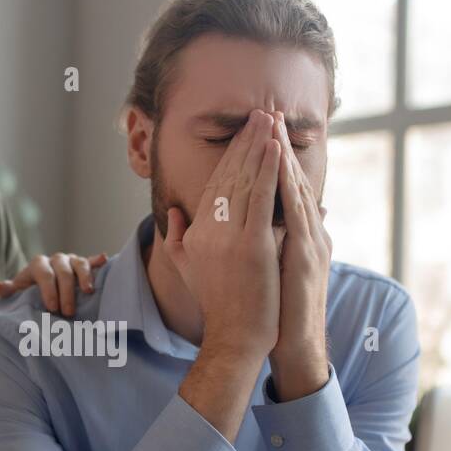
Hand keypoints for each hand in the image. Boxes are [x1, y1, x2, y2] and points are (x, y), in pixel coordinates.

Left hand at [0, 253, 108, 315]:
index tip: (52, 307)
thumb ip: (10, 291)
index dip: (48, 289)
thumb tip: (0, 288)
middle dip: (66, 291)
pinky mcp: (84, 266)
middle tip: (68, 312)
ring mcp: (71, 261)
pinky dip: (97, 261)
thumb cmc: (30, 294)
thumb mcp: (18, 293)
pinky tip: (104, 260)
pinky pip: (91, 262)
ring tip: (88, 292)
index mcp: (38, 265)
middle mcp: (55, 260)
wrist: (41, 288)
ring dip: (84, 277)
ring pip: (79, 264)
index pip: (43, 273)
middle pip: (63, 271)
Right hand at [162, 109, 281, 363]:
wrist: (233, 338)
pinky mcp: (251, 246)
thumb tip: (174, 213)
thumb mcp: (188, 268)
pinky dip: (268, 171)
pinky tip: (276, 149)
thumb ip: (177, 238)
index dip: (232, 155)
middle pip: (230, 174)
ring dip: (259, 146)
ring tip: (271, 119)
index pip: (216, 184)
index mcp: (196, 231)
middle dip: (247, 141)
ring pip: (246, 181)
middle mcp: (208, 229)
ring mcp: (229, 237)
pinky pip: (261, 199)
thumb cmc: (218, 306)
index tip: (246, 132)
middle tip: (262, 112)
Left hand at [268, 110, 331, 400]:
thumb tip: (268, 219)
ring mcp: (309, 243)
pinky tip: (280, 167)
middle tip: (268, 112)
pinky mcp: (305, 257)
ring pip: (296, 191)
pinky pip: (296, 215)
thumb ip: (271, 240)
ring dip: (284, 158)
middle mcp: (307, 232)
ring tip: (273, 127)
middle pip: (289, 180)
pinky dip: (288, 189)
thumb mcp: (273, 266)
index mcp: (296, 232)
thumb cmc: (278, 309)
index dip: (270, 157)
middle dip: (277, 146)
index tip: (258, 129)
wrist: (292, 343)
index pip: (280, 186)